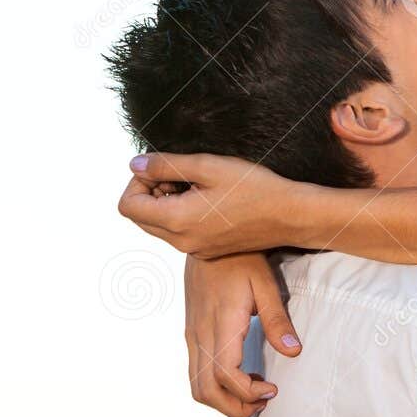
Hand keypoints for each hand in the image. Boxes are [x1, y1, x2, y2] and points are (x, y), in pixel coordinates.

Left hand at [118, 152, 303, 257]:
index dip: (137, 182)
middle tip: (177, 175)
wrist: (288, 216)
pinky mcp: (206, 250)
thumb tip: (135, 165)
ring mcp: (193, 250)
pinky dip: (180, 215)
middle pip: (139, 218)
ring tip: (194, 186)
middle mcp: (180, 241)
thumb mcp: (207, 166)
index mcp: (176, 220)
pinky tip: (207, 200)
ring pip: (158, 226)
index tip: (161, 168)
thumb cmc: (253, 188)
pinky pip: (178, 233)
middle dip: (149, 192)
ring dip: (165, 203)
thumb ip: (166, 165)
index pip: (127, 206)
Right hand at [183, 252, 300, 416]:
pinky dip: (214, 385)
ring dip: (223, 399)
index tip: (272, 390)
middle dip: (234, 407)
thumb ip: (277, 319)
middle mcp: (200, 333)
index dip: (247, 393)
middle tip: (263, 402)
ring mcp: (192, 334)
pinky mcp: (190, 331)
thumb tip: (293, 351)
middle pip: (205, 390)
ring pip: (196, 385)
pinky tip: (239, 375)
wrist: (208, 236)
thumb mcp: (265, 283)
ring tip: (252, 392)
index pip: (225, 375)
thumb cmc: (239, 257)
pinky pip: (195, 371)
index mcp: (220, 324)